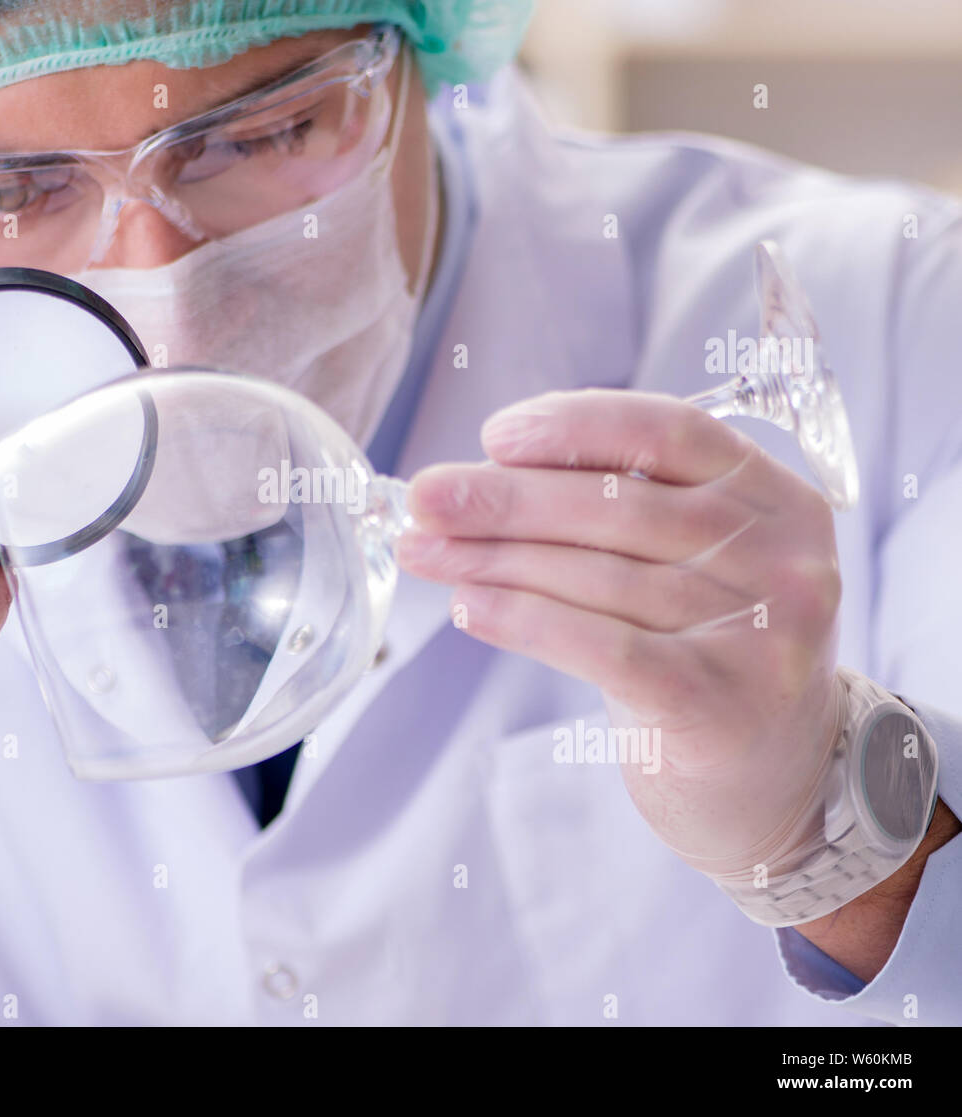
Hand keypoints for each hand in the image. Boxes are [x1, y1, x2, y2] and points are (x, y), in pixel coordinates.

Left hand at [397, 389, 842, 874]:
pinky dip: (523, 621)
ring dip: (493, 559)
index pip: (669, 432)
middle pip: (621, 506)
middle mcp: (783, 559)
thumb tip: (477, 482)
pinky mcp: (720, 703)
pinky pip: (601, 647)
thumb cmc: (703, 652)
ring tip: (424, 551)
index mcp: (777, 499)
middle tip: (426, 496)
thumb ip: (614, 513)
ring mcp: (762, 634)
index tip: (493, 436)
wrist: (771, 783)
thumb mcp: (687, 564)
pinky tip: (465, 608)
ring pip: (598, 575)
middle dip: (506, 498)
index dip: (575, 425)